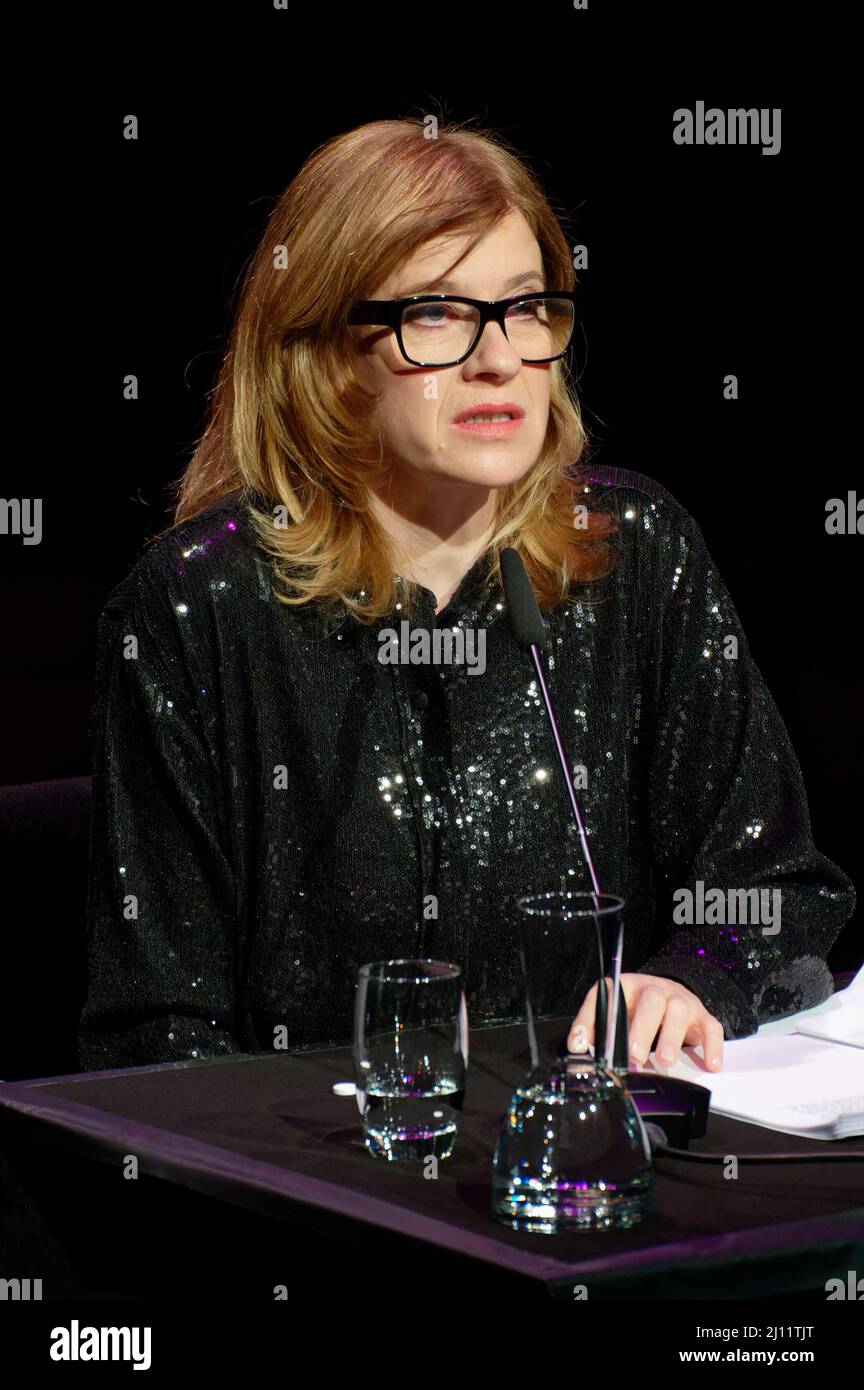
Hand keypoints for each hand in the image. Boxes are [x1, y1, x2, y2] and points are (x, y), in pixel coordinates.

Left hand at [567, 973, 724, 1071]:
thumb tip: (577, 1047)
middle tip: (635, 1055)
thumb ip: (593, 1027)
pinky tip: (709, 1064)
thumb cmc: (637, 1008)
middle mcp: (655, 989)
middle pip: (651, 1001)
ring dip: (671, 1037)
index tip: (590, 1044)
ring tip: (664, 1061)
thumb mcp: (613, 1011)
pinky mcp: (702, 1016)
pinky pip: (711, 1027)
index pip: (610, 995)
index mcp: (628, 986)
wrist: (671, 993)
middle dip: (642, 1028)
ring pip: (678, 1010)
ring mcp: (681, 1001)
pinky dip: (712, 1045)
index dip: (599, 1018)